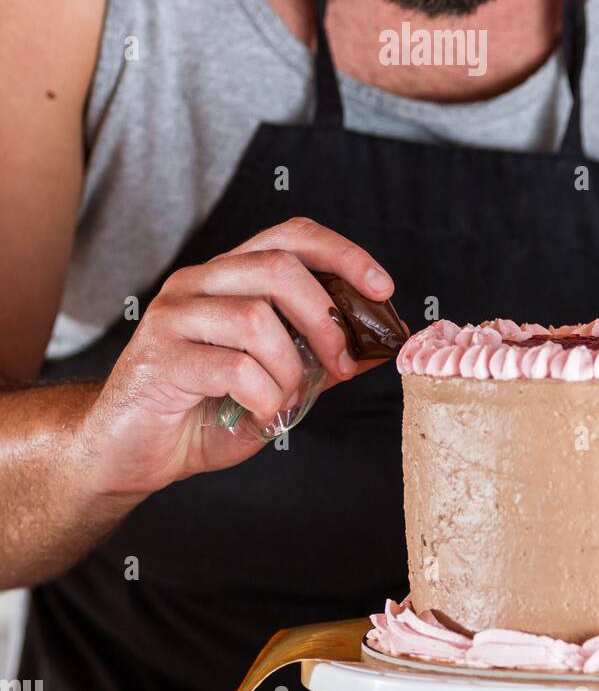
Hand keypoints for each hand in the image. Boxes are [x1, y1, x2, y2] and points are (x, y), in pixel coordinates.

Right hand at [76, 218, 394, 497]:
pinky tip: (264, 414)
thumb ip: (316, 364)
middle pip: (279, 267)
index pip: (290, 237)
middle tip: (340, 362)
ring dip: (290, 368)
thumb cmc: (199, 415)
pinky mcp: (160, 356)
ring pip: (257, 317)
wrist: (124, 454)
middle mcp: (198, 282)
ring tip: (287, 399)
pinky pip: (234, 367)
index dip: (342, 254)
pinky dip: (265, 397)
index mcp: (228, 277)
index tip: (382, 288)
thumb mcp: (274, 387)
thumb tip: (372, 350)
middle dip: (325, 317)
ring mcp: (175, 315)